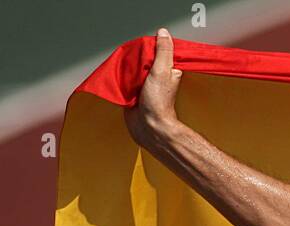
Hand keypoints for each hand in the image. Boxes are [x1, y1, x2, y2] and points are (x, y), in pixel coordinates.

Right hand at [124, 28, 182, 146]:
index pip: (159, 51)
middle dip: (135, 56)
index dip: (150, 46)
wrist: (148, 126)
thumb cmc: (159, 103)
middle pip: (143, 58)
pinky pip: (125, 79)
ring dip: (127, 66)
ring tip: (125, 69)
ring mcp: (145, 84)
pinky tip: (118, 76)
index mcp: (169, 70)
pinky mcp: (134, 91)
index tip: (143, 46)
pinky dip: (121, 76)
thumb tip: (163, 33)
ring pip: (133, 67)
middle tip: (132, 60)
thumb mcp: (163, 71)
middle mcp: (158, 77)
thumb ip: (164, 52)